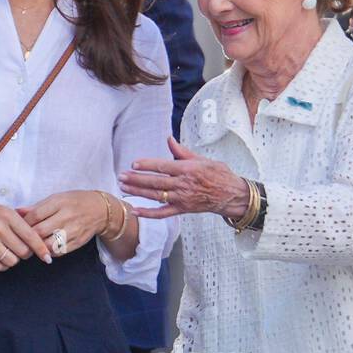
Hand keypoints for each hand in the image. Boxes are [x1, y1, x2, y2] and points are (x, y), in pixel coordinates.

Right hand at [0, 194, 50, 270]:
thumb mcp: (2, 208)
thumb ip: (19, 221)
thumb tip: (36, 235)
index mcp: (7, 216)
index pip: (30, 236)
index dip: (41, 249)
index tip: (47, 256)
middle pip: (23, 252)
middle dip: (27, 253)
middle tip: (23, 249)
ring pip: (12, 261)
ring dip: (15, 259)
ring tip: (11, 252)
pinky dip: (4, 264)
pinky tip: (2, 257)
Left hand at [16, 190, 112, 256]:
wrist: (100, 210)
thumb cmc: (74, 202)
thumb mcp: (56, 198)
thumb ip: (37, 207)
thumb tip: (17, 212)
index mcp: (59, 203)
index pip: (35, 215)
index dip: (24, 222)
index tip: (19, 226)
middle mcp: (66, 217)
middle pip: (40, 231)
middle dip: (28, 236)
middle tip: (22, 238)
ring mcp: (73, 231)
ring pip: (48, 244)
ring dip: (38, 246)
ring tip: (33, 245)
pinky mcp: (77, 242)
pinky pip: (59, 252)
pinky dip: (49, 251)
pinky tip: (46, 248)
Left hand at [118, 136, 248, 218]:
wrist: (231, 195)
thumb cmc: (218, 174)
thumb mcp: (202, 159)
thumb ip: (182, 151)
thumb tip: (169, 139)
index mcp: (188, 169)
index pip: (163, 166)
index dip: (147, 165)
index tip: (134, 164)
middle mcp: (183, 185)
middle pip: (155, 182)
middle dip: (136, 179)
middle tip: (122, 176)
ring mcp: (182, 198)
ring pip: (156, 196)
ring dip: (138, 193)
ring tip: (123, 188)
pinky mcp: (182, 209)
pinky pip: (162, 213)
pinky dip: (148, 213)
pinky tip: (135, 211)